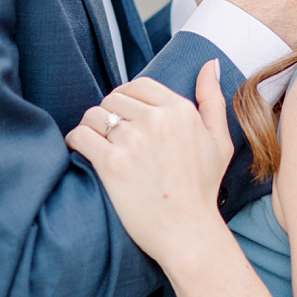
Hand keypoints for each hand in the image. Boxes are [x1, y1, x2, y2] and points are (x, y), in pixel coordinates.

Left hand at [66, 63, 234, 265]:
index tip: (126, 118)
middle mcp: (157, 120)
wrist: (187, 231)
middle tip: (112, 137)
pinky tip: (83, 152)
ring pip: (94, 114)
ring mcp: (133, 141)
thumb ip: (213, 99)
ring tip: (98, 145)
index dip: (127, 100)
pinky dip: (76, 142)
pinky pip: (80, 136)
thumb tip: (209, 65)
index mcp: (181, 110)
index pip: (138, 85)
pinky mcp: (111, 163)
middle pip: (113, 98)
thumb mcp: (220, 141)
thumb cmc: (202, 189)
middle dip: (109, 113)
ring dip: (91, 128)